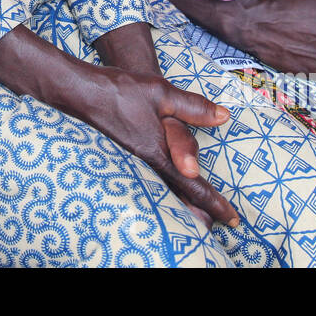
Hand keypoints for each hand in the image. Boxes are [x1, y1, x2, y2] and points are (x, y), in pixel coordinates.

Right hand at [95, 22, 237, 227]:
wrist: (83, 91)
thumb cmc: (121, 91)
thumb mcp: (162, 93)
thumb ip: (193, 107)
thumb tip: (224, 117)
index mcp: (158, 151)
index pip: (192, 184)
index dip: (214, 202)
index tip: (232, 219)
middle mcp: (148, 160)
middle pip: (179, 192)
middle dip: (202, 209)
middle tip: (221, 224)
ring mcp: (137, 156)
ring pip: (166, 186)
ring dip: (186, 201)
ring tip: (201, 215)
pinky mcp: (130, 149)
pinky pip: (155, 175)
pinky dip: (169, 186)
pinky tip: (168, 183)